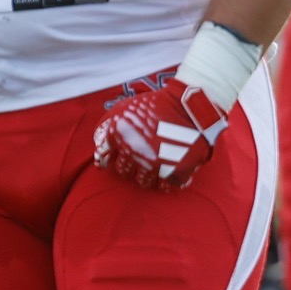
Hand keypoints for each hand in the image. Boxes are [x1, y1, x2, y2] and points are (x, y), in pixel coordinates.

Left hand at [92, 74, 228, 191]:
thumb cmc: (158, 103)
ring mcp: (155, 165)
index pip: (104, 156)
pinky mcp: (175, 172)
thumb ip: (108, 126)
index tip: (106, 163)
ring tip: (151, 169)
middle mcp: (135, 153)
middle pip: (123, 171)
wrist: (190, 105)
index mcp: (120, 136)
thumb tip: (100, 148)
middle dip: (127, 167)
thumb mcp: (125, 107)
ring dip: (145, 176)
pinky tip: (166, 176)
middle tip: (134, 162)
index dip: (104, 160)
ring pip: (143, 181)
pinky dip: (165, 184)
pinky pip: (166, 187)